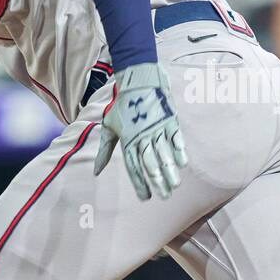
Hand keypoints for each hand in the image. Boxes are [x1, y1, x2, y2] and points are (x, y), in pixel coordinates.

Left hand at [94, 61, 188, 199]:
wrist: (138, 81)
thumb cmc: (123, 106)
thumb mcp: (109, 127)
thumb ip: (104, 150)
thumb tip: (96, 171)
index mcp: (127, 140)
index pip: (134, 166)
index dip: (139, 183)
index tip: (145, 197)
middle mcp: (142, 136)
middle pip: (150, 163)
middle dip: (157, 181)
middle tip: (164, 196)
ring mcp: (157, 128)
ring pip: (164, 153)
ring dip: (170, 170)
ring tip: (175, 185)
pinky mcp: (169, 120)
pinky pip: (175, 138)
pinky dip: (179, 150)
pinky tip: (183, 163)